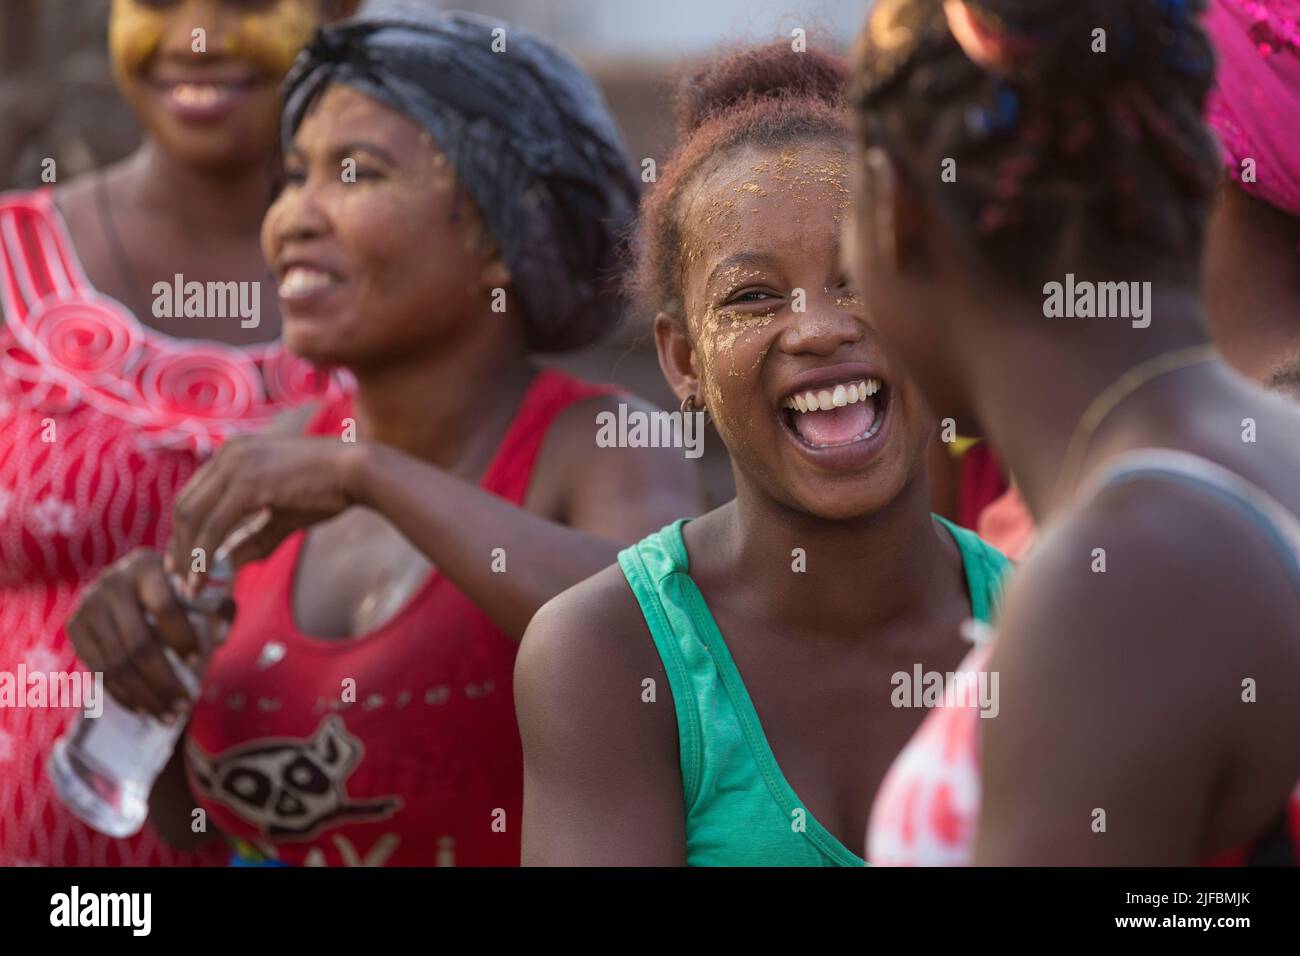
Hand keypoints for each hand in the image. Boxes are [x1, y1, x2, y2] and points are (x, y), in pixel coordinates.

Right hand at [67, 549, 232, 718]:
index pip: (165, 607)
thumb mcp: (199, 588)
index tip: (199, 664)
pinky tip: (145, 708)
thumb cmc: (177, 588)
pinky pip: (98, 671)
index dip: (182, 638)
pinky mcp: (75, 628)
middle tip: (186, 705)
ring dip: (144, 695)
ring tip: (169, 716)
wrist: (130, 579)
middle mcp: (111, 584)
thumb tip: (219, 639)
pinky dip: (123, 695)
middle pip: (138, 644)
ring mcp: (88, 606)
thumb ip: (219, 609)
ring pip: (116, 663)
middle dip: (164, 680)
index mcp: (146, 567)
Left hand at [168, 433, 365, 592]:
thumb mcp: (283, 516)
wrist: (358, 471)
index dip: (185, 532)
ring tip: (193, 585)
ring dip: (188, 554)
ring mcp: (234, 464)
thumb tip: (229, 564)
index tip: (185, 562)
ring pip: (192, 517)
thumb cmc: (328, 489)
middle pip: (185, 505)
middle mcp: (228, 453)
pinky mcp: (245, 483)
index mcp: (235, 453)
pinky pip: (213, 526)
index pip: (194, 494)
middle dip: (180, 546)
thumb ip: (255, 537)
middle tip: (183, 579)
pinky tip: (204, 577)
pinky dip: (204, 555)